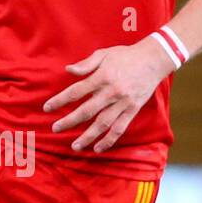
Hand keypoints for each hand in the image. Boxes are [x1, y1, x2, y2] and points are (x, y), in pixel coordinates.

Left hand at [42, 40, 170, 152]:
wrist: (154, 59)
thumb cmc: (126, 55)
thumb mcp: (104, 54)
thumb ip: (86, 64)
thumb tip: (68, 70)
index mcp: (102, 77)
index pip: (76, 91)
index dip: (60, 100)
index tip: (47, 108)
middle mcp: (111, 92)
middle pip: (86, 111)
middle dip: (69, 121)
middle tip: (55, 129)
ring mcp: (122, 103)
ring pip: (102, 124)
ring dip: (88, 136)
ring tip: (75, 146)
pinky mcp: (132, 110)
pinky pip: (119, 128)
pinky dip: (109, 140)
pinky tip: (98, 148)